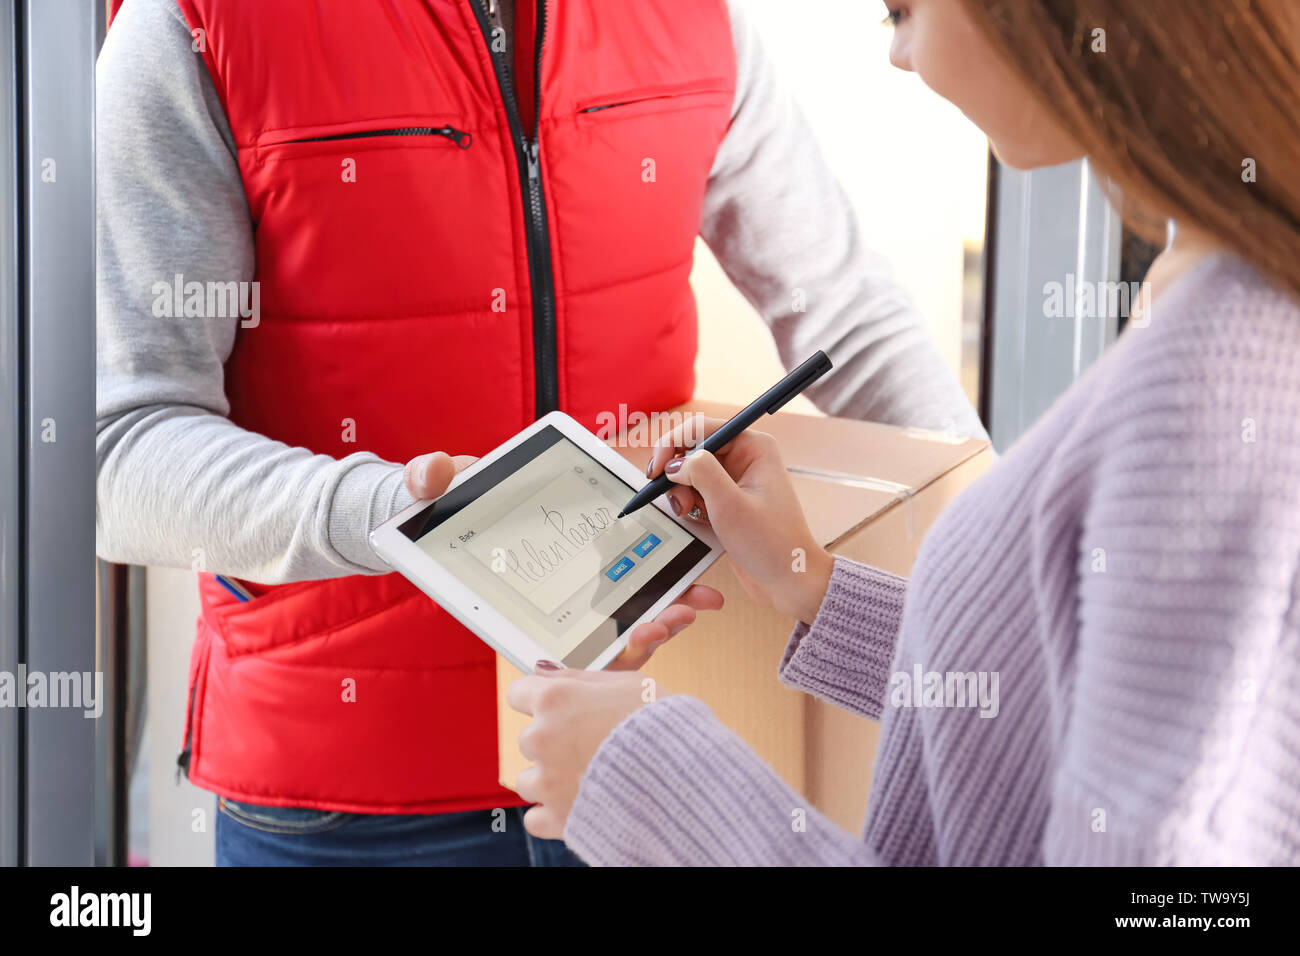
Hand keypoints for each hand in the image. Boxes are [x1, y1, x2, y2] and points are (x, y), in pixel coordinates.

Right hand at [403, 451, 722, 666]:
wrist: (450, 499)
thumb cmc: (439, 503)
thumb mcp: (429, 485)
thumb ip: (428, 476)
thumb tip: (431, 476)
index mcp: (512, 609)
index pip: (562, 651)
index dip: (604, 653)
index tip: (639, 636)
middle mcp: (545, 615)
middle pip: (602, 644)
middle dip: (646, 635)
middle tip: (678, 615)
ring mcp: (572, 601)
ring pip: (622, 628)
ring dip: (662, 619)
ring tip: (695, 600)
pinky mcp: (592, 581)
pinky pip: (631, 602)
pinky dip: (662, 599)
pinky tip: (690, 587)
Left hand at [507, 667, 657, 838]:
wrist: (685, 773)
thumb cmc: (660, 723)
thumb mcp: (625, 683)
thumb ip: (577, 678)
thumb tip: (542, 670)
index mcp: (555, 699)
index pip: (518, 693)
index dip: (538, 700)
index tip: (557, 709)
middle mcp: (543, 737)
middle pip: (528, 739)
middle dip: (553, 742)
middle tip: (591, 746)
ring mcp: (547, 781)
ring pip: (529, 781)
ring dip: (550, 779)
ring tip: (589, 778)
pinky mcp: (557, 818)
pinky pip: (535, 818)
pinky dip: (552, 814)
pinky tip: (578, 805)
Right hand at [646, 414, 832, 624]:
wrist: (790, 582)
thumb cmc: (772, 545)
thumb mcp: (731, 506)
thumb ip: (701, 473)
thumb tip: (675, 462)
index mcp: (753, 447)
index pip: (701, 428)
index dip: (673, 444)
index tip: (657, 470)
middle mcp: (745, 457)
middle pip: (692, 449)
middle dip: (676, 472)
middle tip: (674, 497)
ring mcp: (735, 480)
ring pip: (690, 472)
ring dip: (681, 491)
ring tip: (688, 512)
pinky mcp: (728, 501)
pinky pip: (696, 492)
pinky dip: (689, 504)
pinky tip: (696, 520)